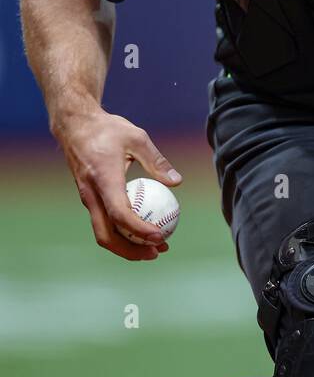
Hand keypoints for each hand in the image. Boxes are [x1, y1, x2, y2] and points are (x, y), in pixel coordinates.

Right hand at [54, 105, 181, 260]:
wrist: (74, 125)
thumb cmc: (107, 129)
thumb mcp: (136, 137)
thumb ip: (156, 160)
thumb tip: (176, 181)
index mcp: (103, 179)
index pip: (120, 214)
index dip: (140, 230)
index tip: (161, 236)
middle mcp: (92, 194)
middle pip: (107, 235)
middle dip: (132, 250)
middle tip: (158, 251)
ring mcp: (88, 199)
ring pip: (103, 233)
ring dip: (127, 246)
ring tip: (154, 248)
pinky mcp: (89, 199)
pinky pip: (104, 223)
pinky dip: (122, 233)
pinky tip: (142, 231)